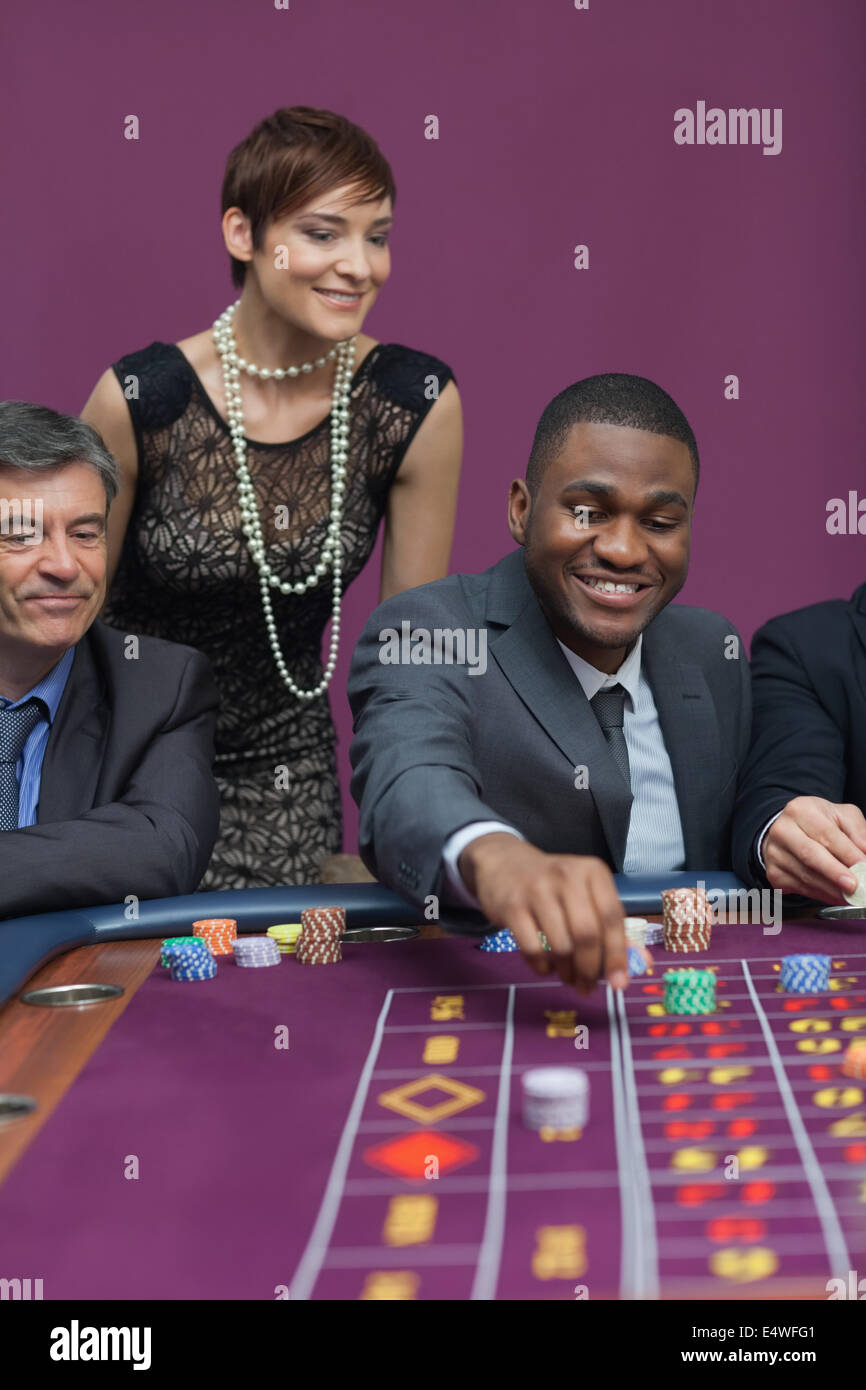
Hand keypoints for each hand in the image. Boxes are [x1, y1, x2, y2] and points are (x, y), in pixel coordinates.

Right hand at [458, 833, 627, 992]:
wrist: (505, 864)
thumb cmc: (554, 885)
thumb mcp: (585, 895)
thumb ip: (612, 927)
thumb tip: (641, 962)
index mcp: (592, 871)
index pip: (612, 916)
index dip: (617, 954)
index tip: (619, 983)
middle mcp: (566, 876)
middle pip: (587, 934)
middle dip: (590, 969)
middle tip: (588, 986)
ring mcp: (536, 890)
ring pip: (561, 945)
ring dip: (567, 972)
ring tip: (568, 977)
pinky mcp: (512, 907)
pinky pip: (533, 949)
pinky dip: (543, 967)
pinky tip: (546, 966)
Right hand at [761, 797, 865, 901]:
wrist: (787, 831)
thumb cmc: (818, 823)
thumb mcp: (842, 816)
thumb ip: (858, 832)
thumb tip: (865, 853)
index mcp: (800, 810)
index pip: (826, 834)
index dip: (846, 852)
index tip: (863, 864)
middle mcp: (782, 830)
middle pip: (810, 855)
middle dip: (835, 873)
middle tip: (854, 885)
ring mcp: (775, 853)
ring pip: (805, 876)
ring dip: (831, 889)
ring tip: (851, 895)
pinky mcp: (774, 872)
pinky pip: (800, 888)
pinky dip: (822, 895)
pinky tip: (836, 896)